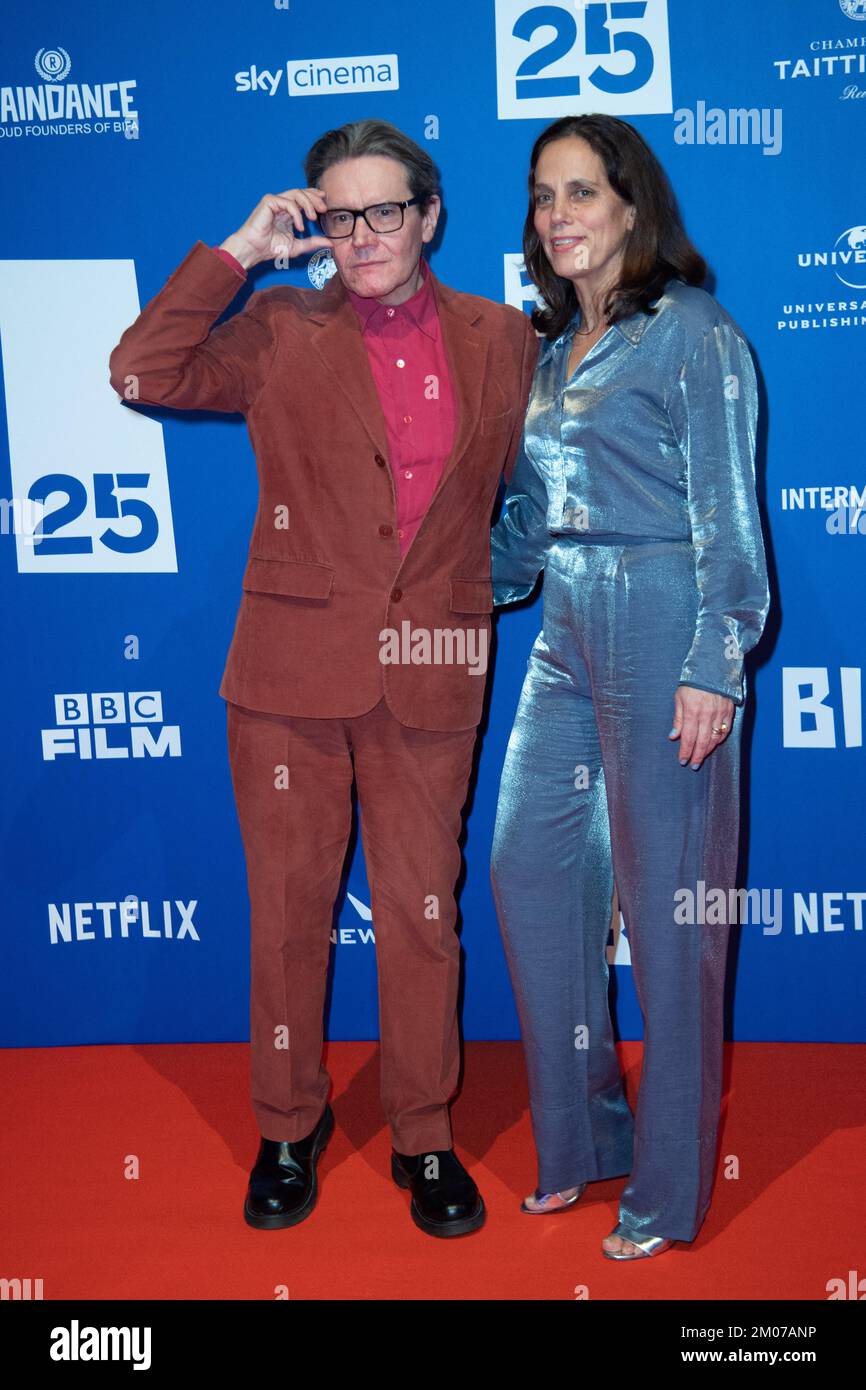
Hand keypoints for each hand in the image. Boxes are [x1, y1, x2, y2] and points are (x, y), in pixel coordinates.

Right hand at [219, 188, 334, 269]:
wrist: (253, 250)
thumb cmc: (270, 248)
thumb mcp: (297, 246)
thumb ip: (313, 243)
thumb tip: (331, 243)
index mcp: (288, 211)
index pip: (303, 198)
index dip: (315, 197)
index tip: (325, 204)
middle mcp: (282, 204)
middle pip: (302, 193)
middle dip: (315, 199)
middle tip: (324, 209)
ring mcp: (275, 201)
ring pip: (296, 194)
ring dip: (308, 204)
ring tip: (313, 218)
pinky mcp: (269, 202)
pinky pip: (288, 203)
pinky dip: (297, 214)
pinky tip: (300, 226)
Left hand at [668, 686, 733, 768]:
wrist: (712, 667)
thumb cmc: (692, 683)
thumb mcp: (679, 698)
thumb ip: (678, 719)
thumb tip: (673, 737)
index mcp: (692, 712)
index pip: (688, 738)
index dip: (685, 751)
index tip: (683, 761)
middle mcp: (706, 715)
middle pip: (702, 742)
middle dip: (697, 756)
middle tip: (693, 765)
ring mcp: (719, 714)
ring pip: (714, 738)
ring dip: (708, 750)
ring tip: (702, 757)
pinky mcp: (729, 711)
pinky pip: (725, 730)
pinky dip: (719, 739)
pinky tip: (714, 744)